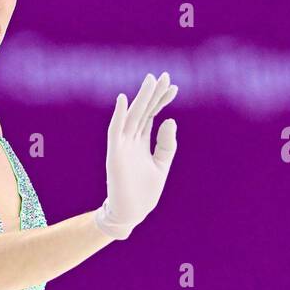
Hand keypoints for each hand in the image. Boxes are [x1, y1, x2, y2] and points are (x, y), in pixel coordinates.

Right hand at [96, 72, 178, 239]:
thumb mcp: (161, 165)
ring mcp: (122, 146)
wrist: (131, 213)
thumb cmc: (144, 192)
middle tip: (163, 76)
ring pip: (132, 117)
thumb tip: (171, 120)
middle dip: (153, 94)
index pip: (152, 115)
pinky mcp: (115, 155)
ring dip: (141, 99)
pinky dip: (119, 116)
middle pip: (143, 112)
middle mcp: (131, 140)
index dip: (161, 100)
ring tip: (150, 81)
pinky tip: (123, 100)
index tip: (173, 87)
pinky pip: (115, 131)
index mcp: (142, 143)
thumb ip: (166, 144)